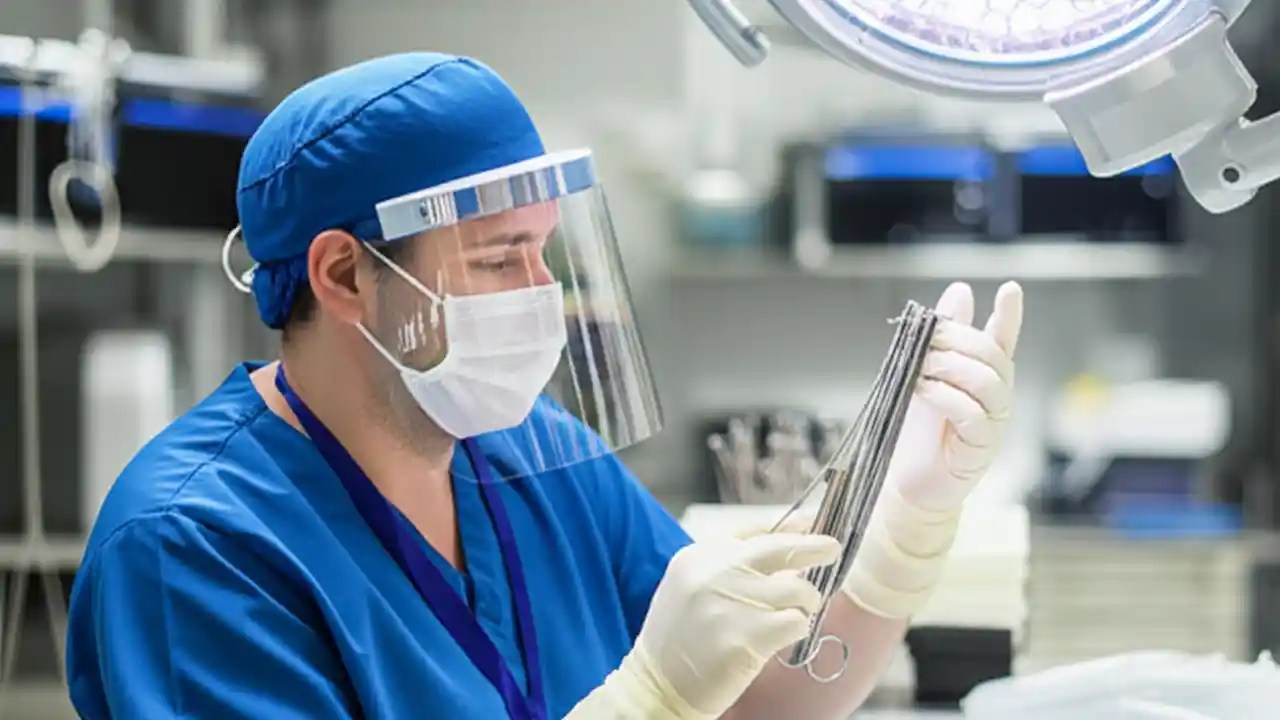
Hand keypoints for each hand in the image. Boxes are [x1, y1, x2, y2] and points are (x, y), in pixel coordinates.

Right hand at [566, 533, 838, 718]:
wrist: (656, 686)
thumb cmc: (679, 639)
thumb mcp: (689, 587)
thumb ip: (727, 566)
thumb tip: (784, 550)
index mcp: (698, 556)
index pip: (754, 531)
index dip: (789, 527)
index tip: (811, 525)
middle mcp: (712, 573)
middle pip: (780, 550)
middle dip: (813, 547)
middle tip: (832, 548)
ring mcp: (729, 604)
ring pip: (795, 590)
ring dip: (806, 602)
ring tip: (799, 613)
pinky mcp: (745, 637)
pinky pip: (795, 623)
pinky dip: (799, 629)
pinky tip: (786, 637)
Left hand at [840, 282, 1022, 618]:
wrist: (908, 485)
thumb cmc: (918, 432)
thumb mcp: (925, 376)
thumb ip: (942, 338)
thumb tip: (960, 292)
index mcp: (985, 379)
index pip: (1003, 342)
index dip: (1010, 316)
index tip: (1011, 289)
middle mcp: (997, 400)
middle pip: (993, 357)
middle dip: (960, 339)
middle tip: (928, 337)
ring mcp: (994, 426)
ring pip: (988, 382)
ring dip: (951, 366)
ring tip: (922, 366)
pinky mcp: (981, 450)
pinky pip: (973, 415)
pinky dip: (946, 395)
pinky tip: (923, 389)